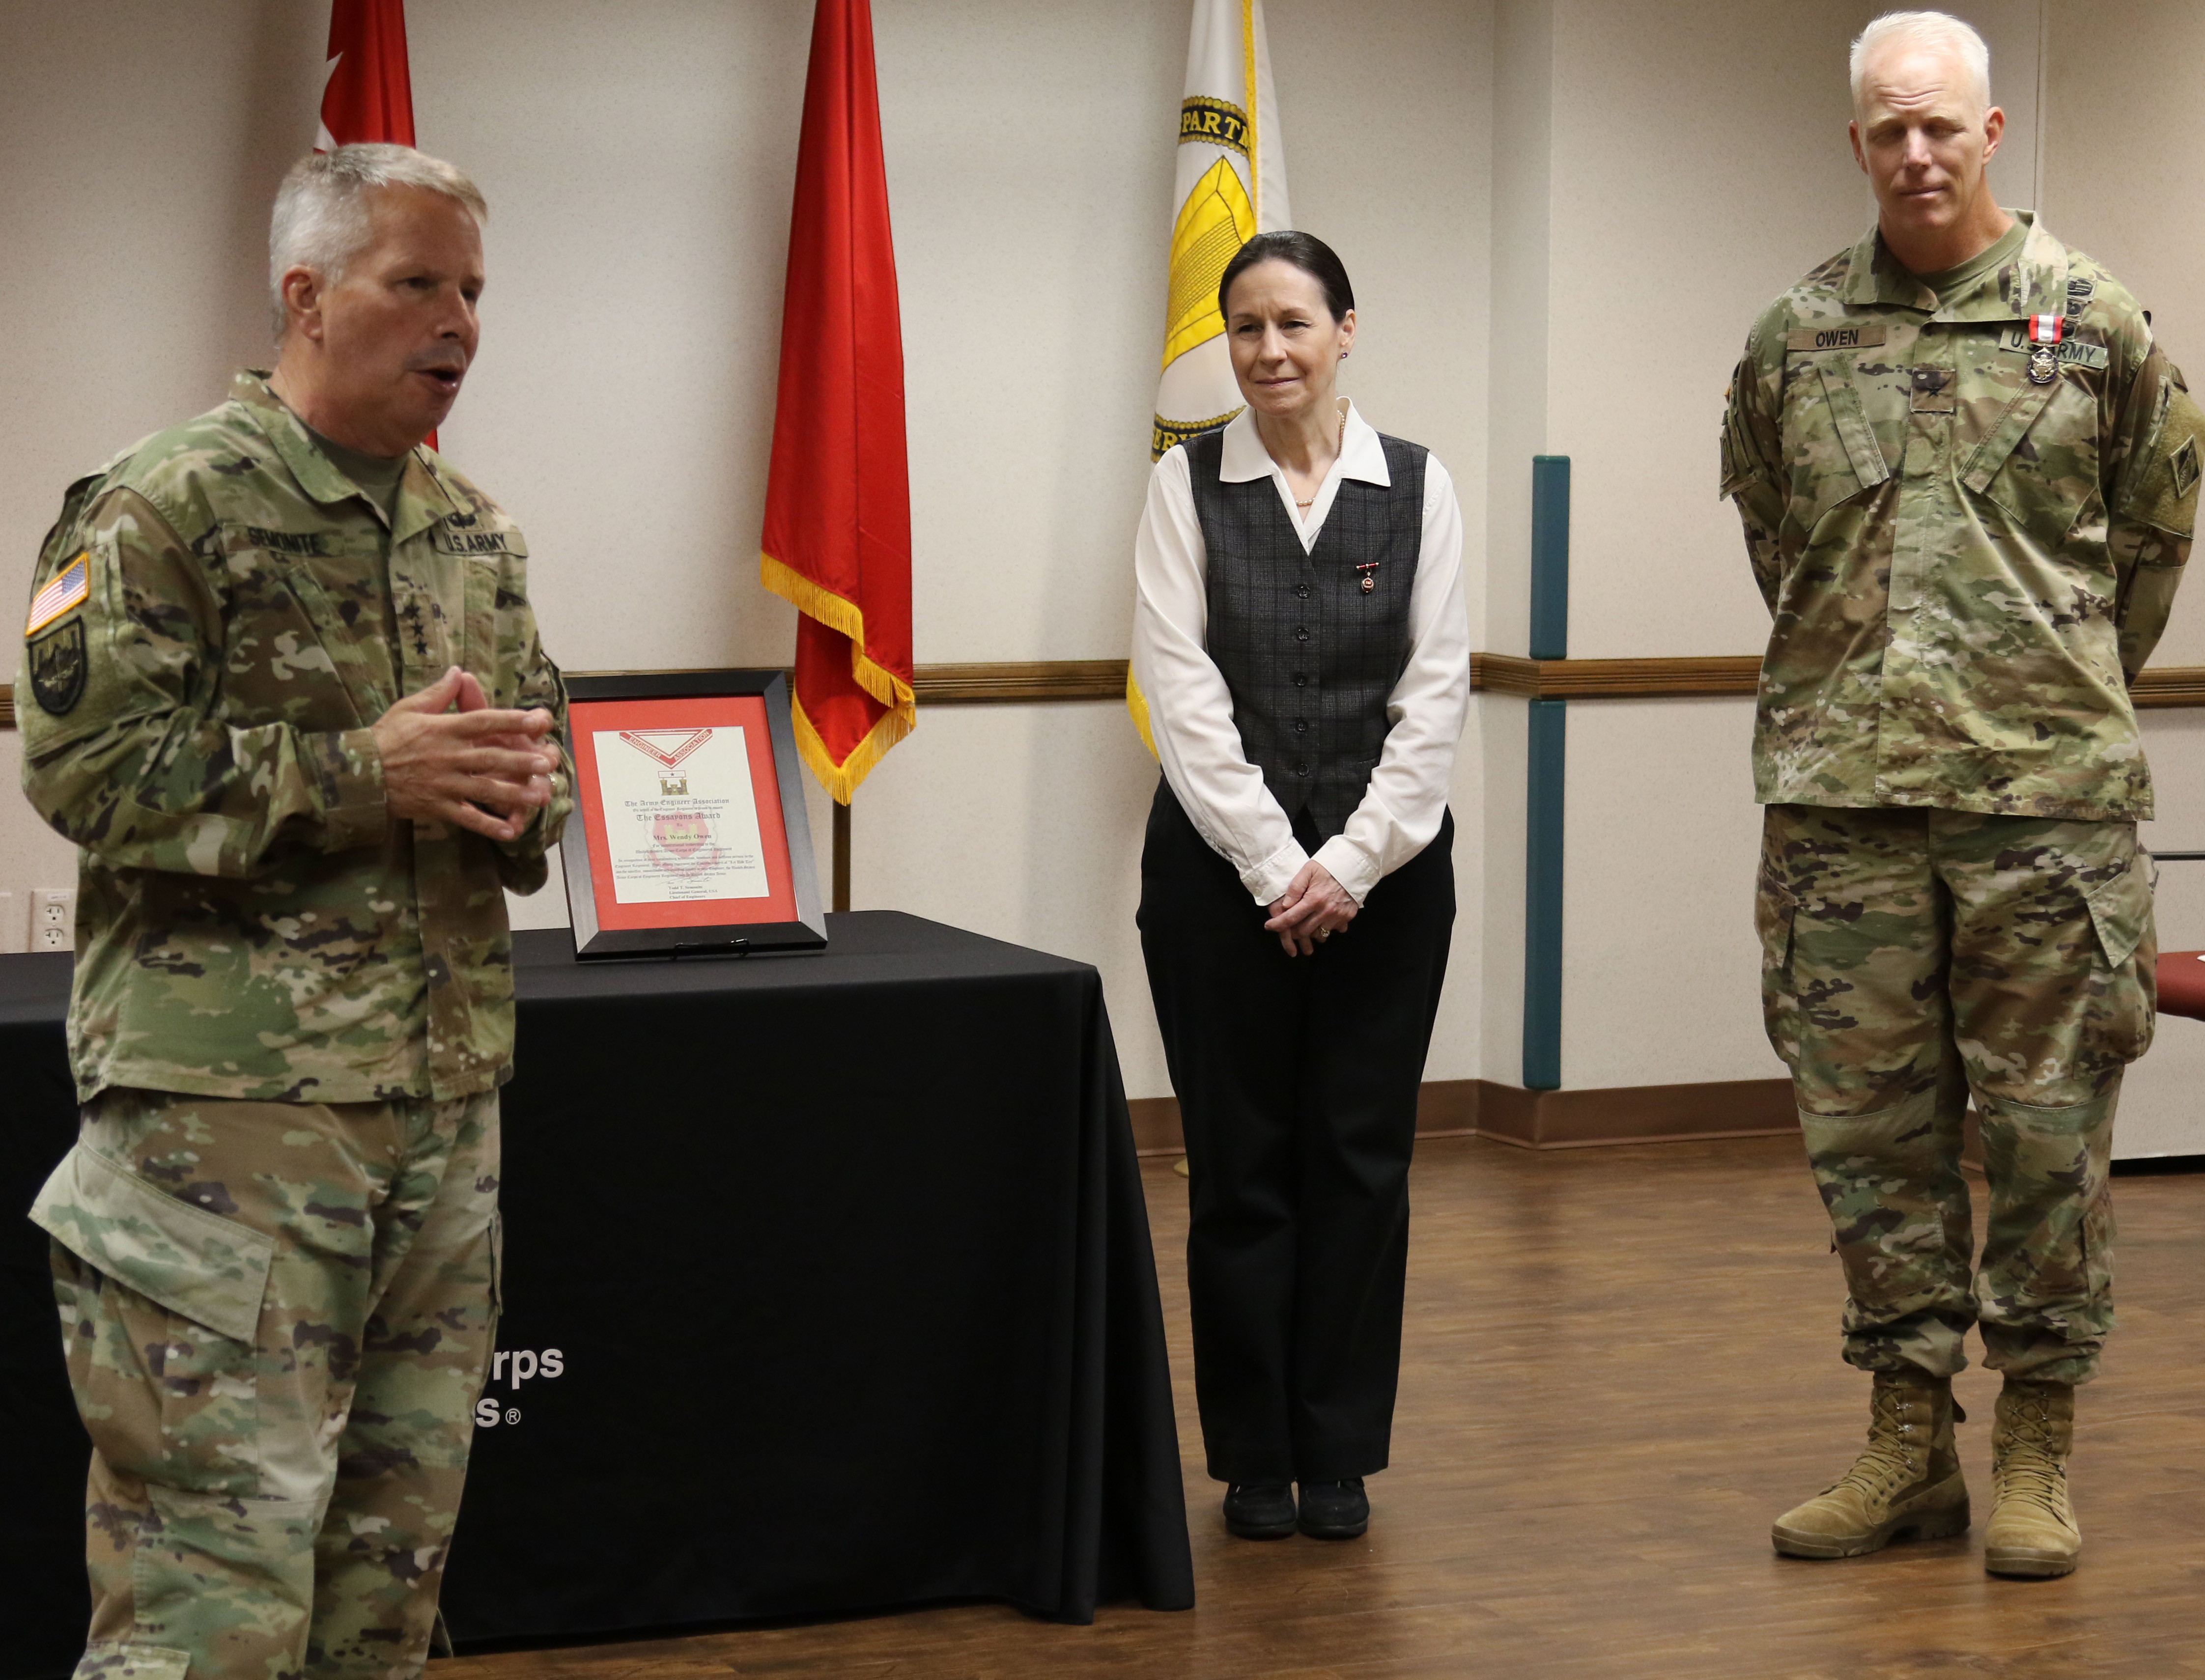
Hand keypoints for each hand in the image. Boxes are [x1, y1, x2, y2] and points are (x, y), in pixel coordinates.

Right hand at [372, 666, 558, 841]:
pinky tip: (510, 832)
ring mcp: (445, 784)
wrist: (358, 772)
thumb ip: (438, 693)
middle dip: (521, 761)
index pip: (484, 722)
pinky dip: (488, 826)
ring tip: (540, 796)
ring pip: (485, 789)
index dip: (512, 721)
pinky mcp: (437, 806)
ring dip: (514, 793)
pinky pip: (467, 818)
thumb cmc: (385, 737)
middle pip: (491, 758)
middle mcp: (449, 757)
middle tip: (547, 762)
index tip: (538, 720)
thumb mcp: (409, 708)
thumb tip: (457, 671)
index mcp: (445, 730)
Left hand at [1264, 861, 1357, 956]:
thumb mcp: (1308, 870)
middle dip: (1293, 932)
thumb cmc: (1329, 865)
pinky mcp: (1348, 917)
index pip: (1291, 918)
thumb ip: (1295, 888)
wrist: (1355, 864)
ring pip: (1319, 934)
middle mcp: (1326, 911)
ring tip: (1306, 923)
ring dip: (1310, 932)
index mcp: (1314, 899)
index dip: (1277, 924)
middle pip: (1303, 931)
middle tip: (1289, 926)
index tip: (1269, 926)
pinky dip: (1326, 927)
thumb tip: (1285, 905)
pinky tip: (1323, 919)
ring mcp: (1338, 916)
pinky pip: (1334, 930)